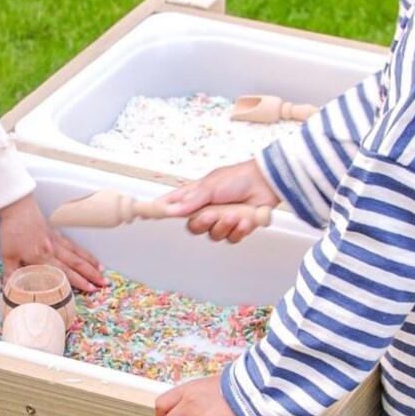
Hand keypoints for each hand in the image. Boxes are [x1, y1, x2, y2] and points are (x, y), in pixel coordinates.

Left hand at [0, 193, 104, 292]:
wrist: (16, 207)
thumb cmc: (11, 231)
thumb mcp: (7, 256)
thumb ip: (10, 275)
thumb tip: (10, 291)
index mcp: (41, 257)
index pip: (63, 273)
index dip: (78, 282)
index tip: (90, 290)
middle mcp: (53, 250)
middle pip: (76, 264)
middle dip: (91, 275)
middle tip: (104, 284)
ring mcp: (57, 241)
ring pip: (78, 254)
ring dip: (91, 264)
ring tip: (103, 272)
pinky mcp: (57, 234)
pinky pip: (74, 246)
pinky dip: (84, 253)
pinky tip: (90, 258)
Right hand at [160, 160, 279, 242]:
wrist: (266, 183)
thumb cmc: (238, 177)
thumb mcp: (211, 185)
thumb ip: (191, 200)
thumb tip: (171, 209)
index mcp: (196, 196)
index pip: (173, 205)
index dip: (161, 211)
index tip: (148, 215)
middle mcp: (206, 209)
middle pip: (193, 227)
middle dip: (203, 223)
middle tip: (211, 214)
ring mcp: (222, 219)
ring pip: (213, 235)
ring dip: (224, 226)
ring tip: (234, 214)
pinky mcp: (237, 227)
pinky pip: (231, 238)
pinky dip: (238, 230)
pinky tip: (244, 220)